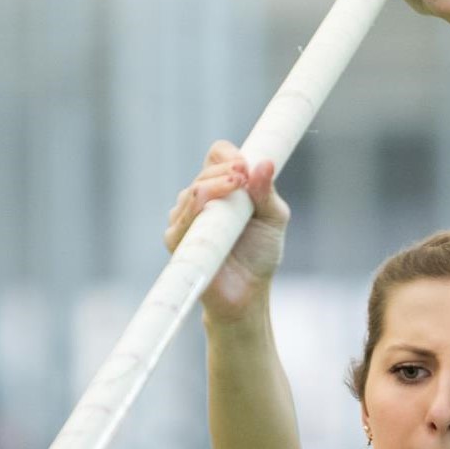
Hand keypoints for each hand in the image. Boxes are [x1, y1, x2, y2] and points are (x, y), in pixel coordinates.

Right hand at [165, 140, 289, 322]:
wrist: (247, 293)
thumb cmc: (259, 254)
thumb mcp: (273, 218)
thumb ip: (267, 192)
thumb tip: (266, 163)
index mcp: (222, 187)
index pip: (217, 155)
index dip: (229, 155)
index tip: (245, 165)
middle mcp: (199, 199)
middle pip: (205, 172)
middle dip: (226, 170)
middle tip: (244, 176)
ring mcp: (184, 219)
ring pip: (193, 191)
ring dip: (215, 186)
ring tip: (236, 187)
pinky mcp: (176, 240)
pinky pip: (181, 219)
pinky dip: (195, 209)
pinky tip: (209, 208)